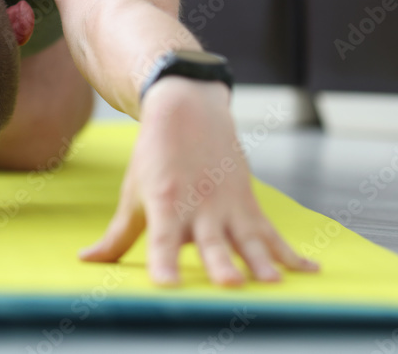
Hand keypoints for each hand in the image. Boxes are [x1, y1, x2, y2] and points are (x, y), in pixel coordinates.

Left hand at [78, 76, 318, 285]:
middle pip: (210, 242)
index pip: (162, 239)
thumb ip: (116, 236)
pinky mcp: (248, 204)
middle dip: (220, 264)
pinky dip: (292, 252)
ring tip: (273, 284)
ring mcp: (227, 206)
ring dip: (261, 261)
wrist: (188, 111)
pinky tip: (310, 269)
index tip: (165, 285)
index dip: (164, 262)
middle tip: (230, 286)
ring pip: (247, 238)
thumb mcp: (134, 194)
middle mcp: (199, 206)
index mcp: (166, 203)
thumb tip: (87, 261)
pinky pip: (272, 232)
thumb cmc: (155, 159)